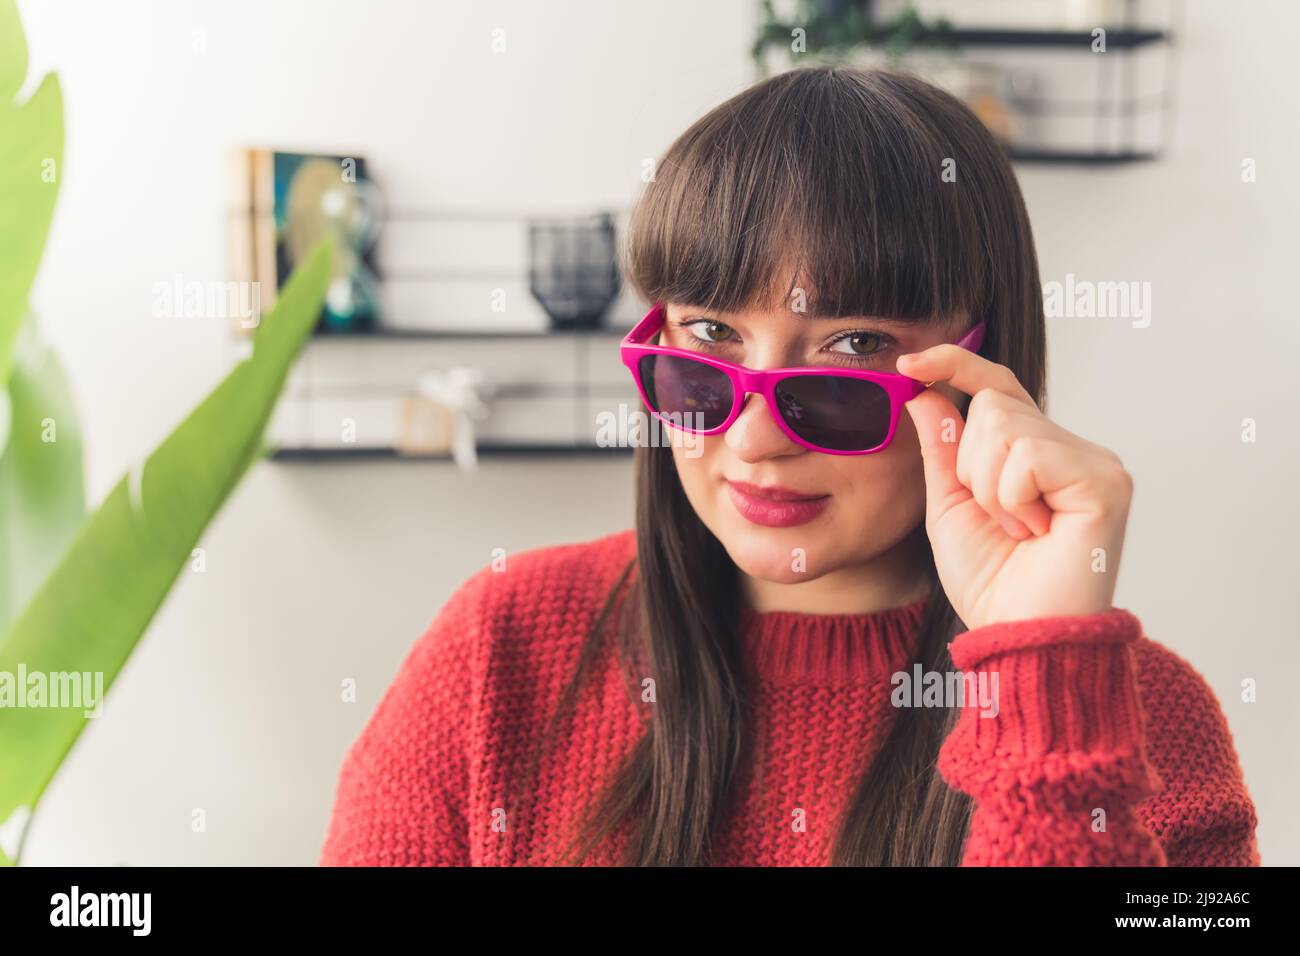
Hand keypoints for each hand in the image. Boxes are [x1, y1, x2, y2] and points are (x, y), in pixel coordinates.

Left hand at [896, 344, 1132, 631]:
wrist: (1022, 636)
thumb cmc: (992, 580)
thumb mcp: (951, 504)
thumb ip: (942, 446)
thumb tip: (924, 389)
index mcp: (1037, 453)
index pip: (997, 387)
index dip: (954, 364)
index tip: (908, 364)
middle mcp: (1073, 449)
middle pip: (993, 403)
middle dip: (970, 466)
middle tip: (999, 520)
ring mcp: (1094, 462)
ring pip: (1005, 425)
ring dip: (989, 487)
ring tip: (1019, 530)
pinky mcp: (1105, 480)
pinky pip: (1027, 455)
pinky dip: (1012, 499)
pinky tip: (1037, 532)